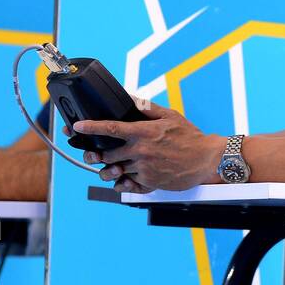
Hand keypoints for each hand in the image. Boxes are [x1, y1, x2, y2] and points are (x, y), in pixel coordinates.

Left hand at [71, 103, 222, 192]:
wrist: (207, 160)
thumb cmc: (190, 137)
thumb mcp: (171, 116)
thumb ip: (148, 108)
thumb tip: (132, 99)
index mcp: (143, 132)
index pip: (110, 128)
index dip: (90, 127)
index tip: (77, 127)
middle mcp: (141, 151)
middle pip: (106, 155)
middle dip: (94, 155)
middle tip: (90, 154)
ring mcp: (145, 168)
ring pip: (115, 172)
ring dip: (106, 171)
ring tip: (106, 168)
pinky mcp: (150, 182)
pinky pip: (128, 185)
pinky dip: (121, 183)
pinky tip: (121, 180)